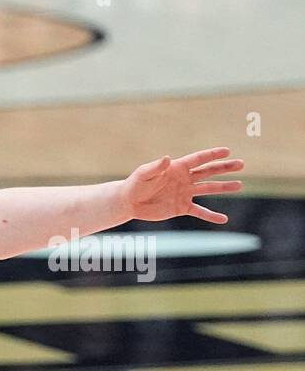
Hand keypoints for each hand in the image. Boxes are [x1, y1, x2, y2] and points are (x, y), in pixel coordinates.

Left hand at [122, 147, 242, 223]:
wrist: (130, 202)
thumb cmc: (135, 184)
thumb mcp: (144, 174)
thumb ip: (156, 166)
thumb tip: (168, 158)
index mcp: (177, 168)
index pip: (198, 159)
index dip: (212, 155)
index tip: (227, 151)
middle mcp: (184, 179)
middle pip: (209, 171)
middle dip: (224, 168)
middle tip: (241, 164)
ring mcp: (185, 193)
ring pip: (208, 189)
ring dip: (224, 187)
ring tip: (240, 185)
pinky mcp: (181, 207)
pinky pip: (199, 211)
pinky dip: (210, 216)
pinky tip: (223, 219)